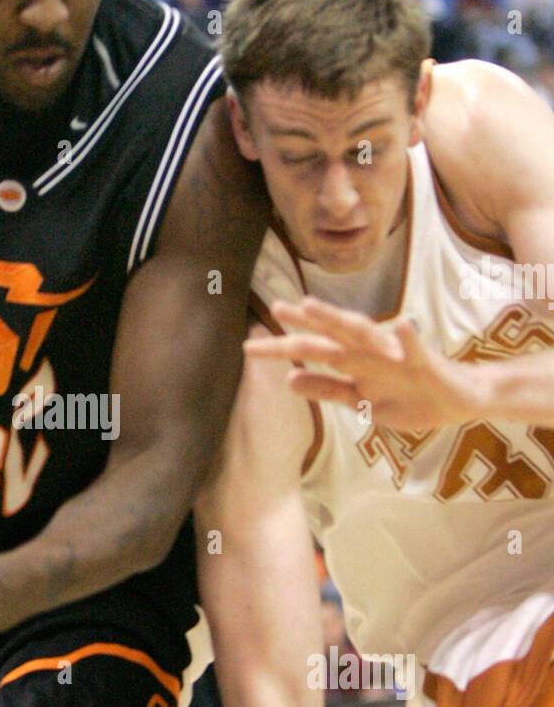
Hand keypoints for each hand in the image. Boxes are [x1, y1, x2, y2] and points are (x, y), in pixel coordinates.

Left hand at [245, 297, 475, 430]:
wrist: (457, 400)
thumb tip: (289, 379)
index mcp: (352, 363)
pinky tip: (402, 322)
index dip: (283, 349)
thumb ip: (327, 389)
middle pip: (330, 335)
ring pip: (363, 333)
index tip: (250, 348)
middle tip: (276, 308)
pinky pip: (414, 349)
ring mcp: (394, 356)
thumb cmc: (406, 397)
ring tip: (313, 306)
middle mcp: (368, 353)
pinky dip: (408, 337)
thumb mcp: (360, 400)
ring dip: (339, 318)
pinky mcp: (423, 363)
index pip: (312, 352)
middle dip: (303, 324)